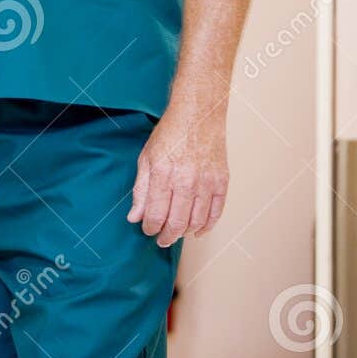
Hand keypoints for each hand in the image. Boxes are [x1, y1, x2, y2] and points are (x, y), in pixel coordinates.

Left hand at [127, 101, 228, 246]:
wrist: (198, 116)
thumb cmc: (169, 135)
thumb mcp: (146, 159)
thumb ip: (140, 190)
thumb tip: (135, 216)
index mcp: (163, 175)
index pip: (156, 215)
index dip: (150, 228)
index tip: (147, 230)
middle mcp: (186, 182)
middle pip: (177, 223)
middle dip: (167, 236)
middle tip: (161, 240)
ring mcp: (207, 183)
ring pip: (197, 221)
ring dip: (185, 233)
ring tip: (176, 234)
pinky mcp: (222, 182)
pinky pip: (216, 213)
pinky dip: (207, 225)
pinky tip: (198, 229)